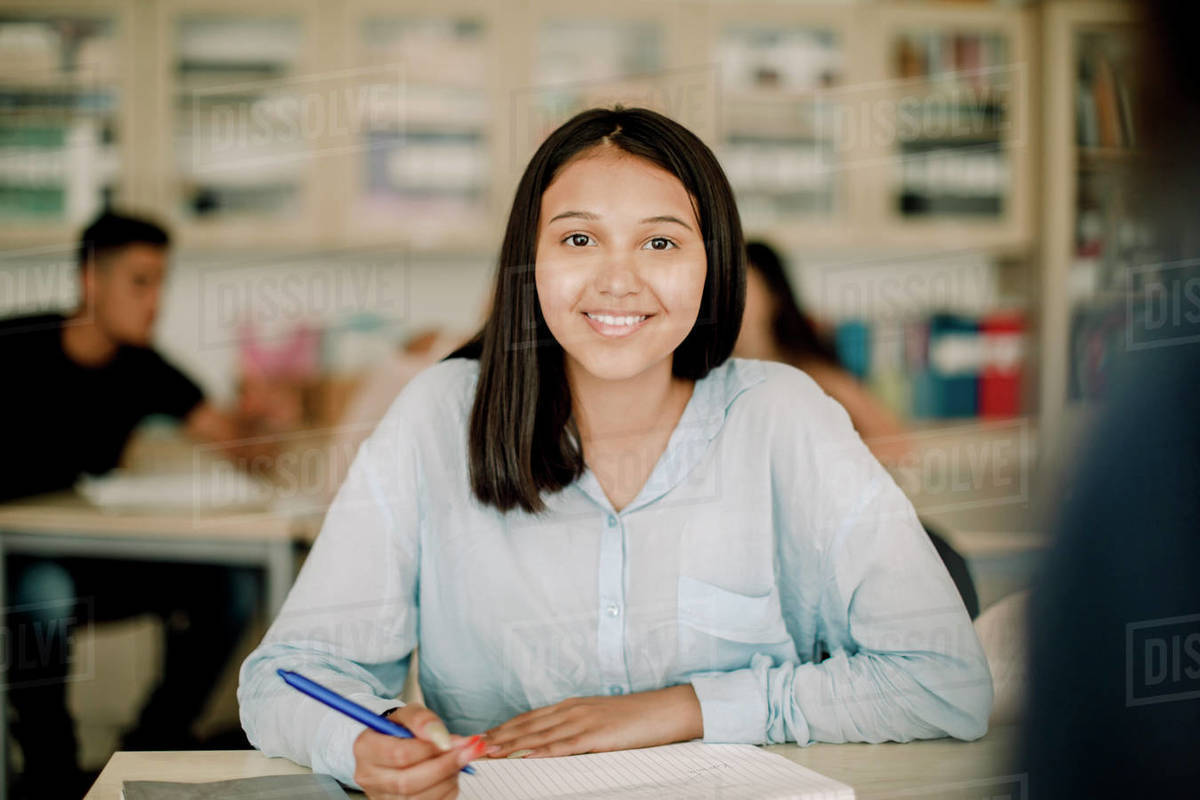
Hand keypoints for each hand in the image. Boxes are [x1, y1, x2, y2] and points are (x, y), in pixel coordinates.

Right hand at [353, 704, 486, 798]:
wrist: (392, 746)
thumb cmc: (399, 729)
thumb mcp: (408, 713)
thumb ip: (422, 719)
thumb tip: (440, 736)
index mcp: (365, 748)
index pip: (399, 754)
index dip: (431, 749)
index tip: (456, 740)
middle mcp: (369, 777)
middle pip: (408, 781)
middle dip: (445, 766)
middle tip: (470, 751)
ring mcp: (382, 797)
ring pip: (420, 798)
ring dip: (448, 779)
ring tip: (460, 759)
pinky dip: (447, 790)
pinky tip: (451, 774)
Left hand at [482, 684, 702, 758]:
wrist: (665, 710)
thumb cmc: (635, 717)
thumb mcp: (599, 718)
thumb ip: (575, 726)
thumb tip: (553, 740)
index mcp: (571, 706)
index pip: (528, 718)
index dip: (503, 728)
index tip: (482, 737)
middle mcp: (571, 710)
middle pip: (526, 725)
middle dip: (498, 737)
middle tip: (473, 746)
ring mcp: (583, 722)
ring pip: (538, 736)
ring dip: (510, 745)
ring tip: (488, 754)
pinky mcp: (596, 736)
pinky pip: (563, 746)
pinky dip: (540, 752)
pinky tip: (525, 758)